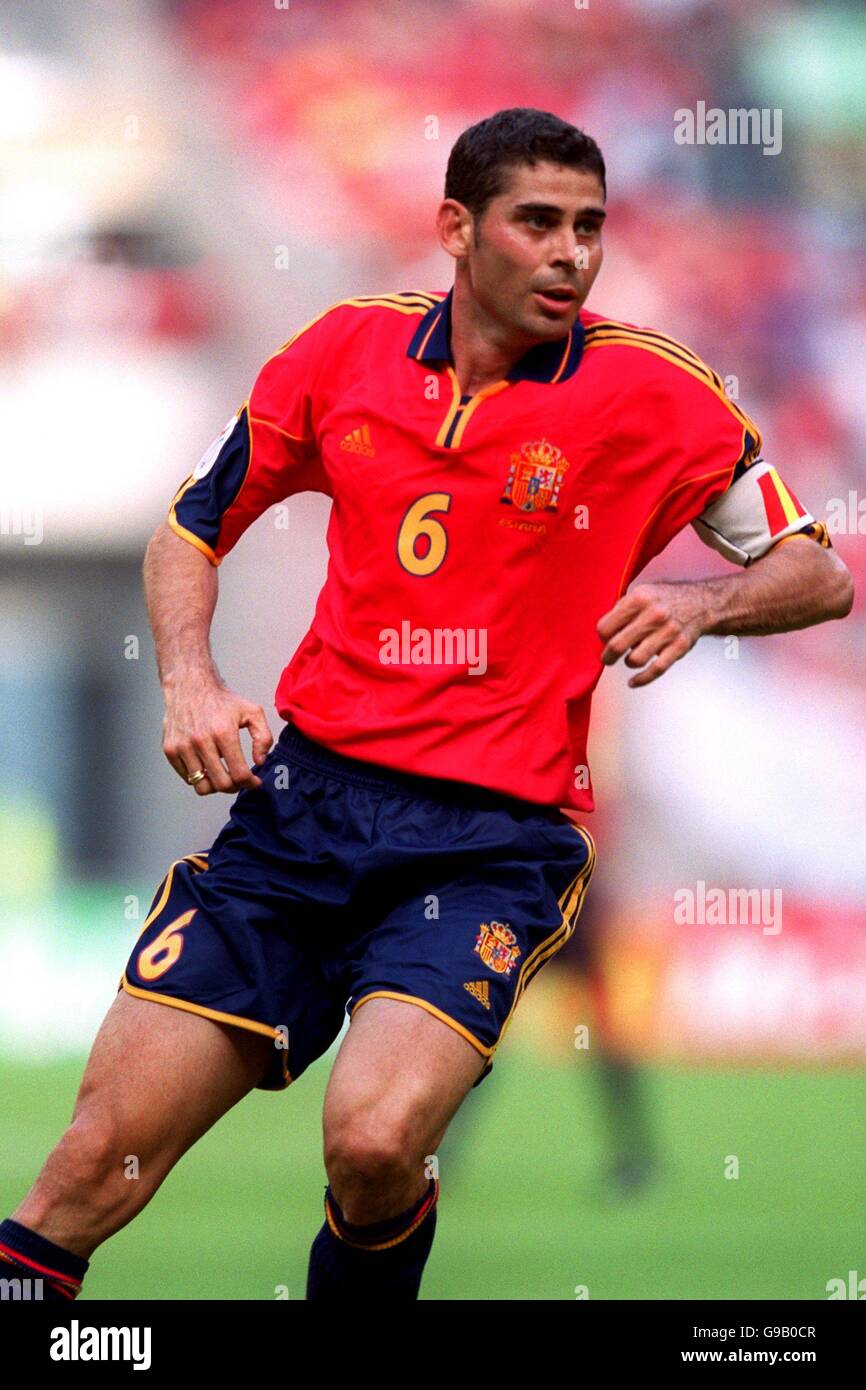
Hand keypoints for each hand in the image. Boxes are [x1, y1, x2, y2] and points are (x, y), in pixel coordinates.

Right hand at [162, 673, 273, 793]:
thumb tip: (260, 761)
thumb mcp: (252, 712)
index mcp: (223, 732)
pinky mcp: (170, 749)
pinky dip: (199, 777)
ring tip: (222, 773)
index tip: (254, 782)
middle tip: (238, 779)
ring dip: (215, 785)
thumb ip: (263, 737)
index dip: (250, 783)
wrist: (190, 685)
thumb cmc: (222, 700)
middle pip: (221, 784)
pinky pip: (187, 778)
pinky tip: (207, 764)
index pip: (239, 774)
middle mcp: (201, 741)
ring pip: (201, 786)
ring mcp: (183, 746)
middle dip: (234, 787)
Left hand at [597, 582, 705, 686]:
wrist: (700, 603)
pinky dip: (641, 680)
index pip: (605, 627)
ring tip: (629, 658)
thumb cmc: (666, 600)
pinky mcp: (679, 647)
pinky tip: (632, 682)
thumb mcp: (641, 593)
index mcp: (639, 599)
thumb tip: (602, 634)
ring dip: (628, 662)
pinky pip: (656, 670)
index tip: (605, 640)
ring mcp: (668, 632)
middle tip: (608, 658)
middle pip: (617, 645)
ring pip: (634, 660)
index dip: (602, 637)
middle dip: (608, 656)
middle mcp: (653, 615)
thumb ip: (622, 610)